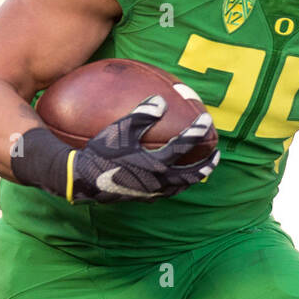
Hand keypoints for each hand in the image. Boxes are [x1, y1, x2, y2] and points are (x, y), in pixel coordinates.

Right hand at [68, 96, 218, 202]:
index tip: (206, 120)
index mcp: (156, 163)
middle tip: (217, 155)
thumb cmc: (100, 152)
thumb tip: (161, 101)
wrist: (81, 180)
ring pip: (180, 186)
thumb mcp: (119, 130)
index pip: (184, 146)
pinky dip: (177, 183)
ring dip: (194, 176)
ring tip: (201, 168)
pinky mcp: (143, 197)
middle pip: (191, 174)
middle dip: (207, 164)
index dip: (196, 131)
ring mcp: (152, 192)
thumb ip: (142, 115)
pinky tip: (174, 177)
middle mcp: (158, 180)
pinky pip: (167, 191)